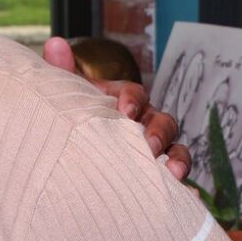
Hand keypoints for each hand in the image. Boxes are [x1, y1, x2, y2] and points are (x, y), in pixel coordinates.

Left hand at [43, 37, 190, 179]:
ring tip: (173, 173)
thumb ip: (62, 71)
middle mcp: (145, 122)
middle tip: (148, 146)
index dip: (132, 100)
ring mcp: (156, 149)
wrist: (69, 149)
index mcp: (125, 100)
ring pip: (177, 149)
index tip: (123, 111)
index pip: (136, 94)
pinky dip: (185, 188)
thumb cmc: (73, 117)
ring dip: (178, 159)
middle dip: (158, 133)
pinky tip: (187, 197)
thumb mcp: (67, 95)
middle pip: (163, 121)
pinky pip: (177, 180)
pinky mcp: (157, 175)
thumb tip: (54, 43)